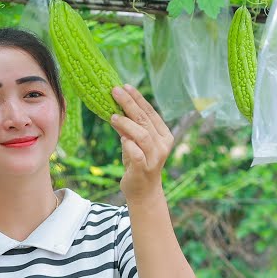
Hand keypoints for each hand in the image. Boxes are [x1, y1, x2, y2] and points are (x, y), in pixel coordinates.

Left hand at [109, 84, 173, 202]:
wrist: (143, 191)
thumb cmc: (137, 163)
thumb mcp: (133, 142)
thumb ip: (128, 127)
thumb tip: (115, 108)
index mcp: (164, 134)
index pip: (150, 112)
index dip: (137, 99)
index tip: (125, 86)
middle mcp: (162, 144)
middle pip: (145, 120)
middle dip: (129, 104)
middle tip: (115, 91)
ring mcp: (154, 158)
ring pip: (142, 136)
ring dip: (127, 124)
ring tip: (112, 116)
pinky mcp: (144, 169)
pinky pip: (137, 155)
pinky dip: (129, 146)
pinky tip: (122, 140)